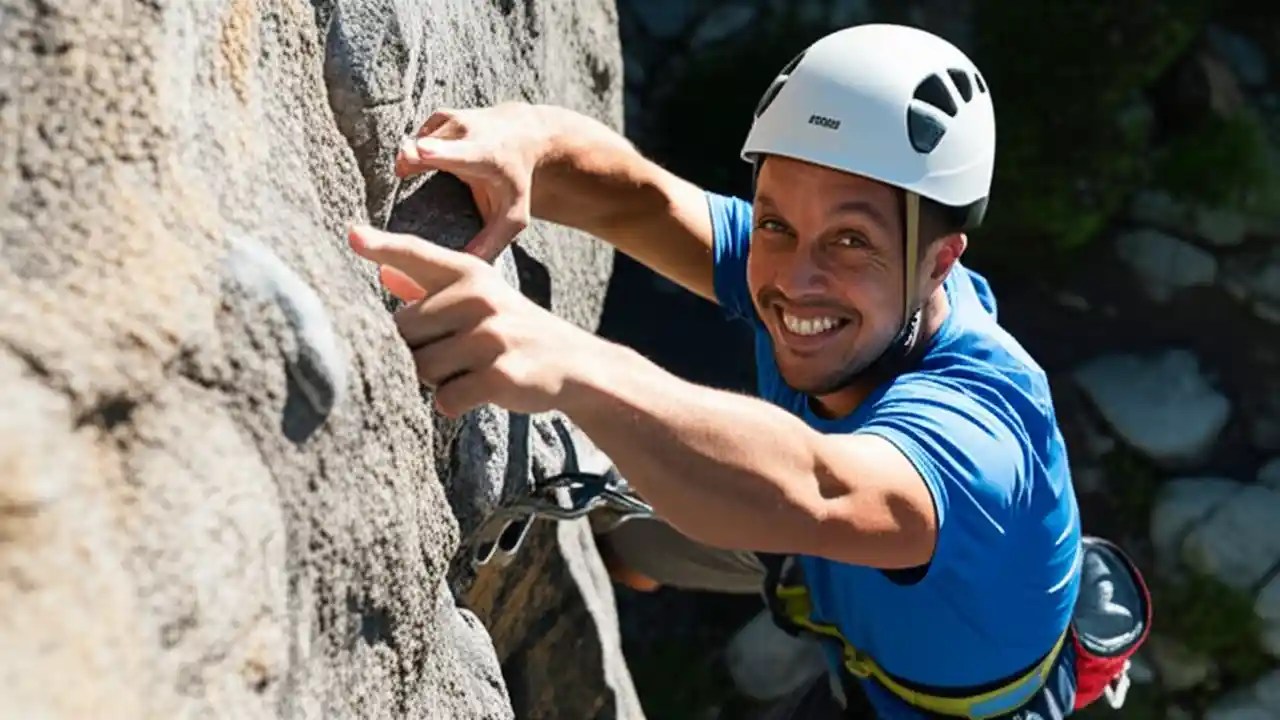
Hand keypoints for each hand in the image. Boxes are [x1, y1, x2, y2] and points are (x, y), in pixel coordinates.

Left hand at [348, 224, 596, 417]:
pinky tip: (481, 391)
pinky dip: (456, 404)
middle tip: (457, 353)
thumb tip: (380, 268)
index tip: (352, 236)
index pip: (417, 254)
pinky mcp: (499, 375)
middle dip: (421, 350)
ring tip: (470, 371)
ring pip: (422, 369)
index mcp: (470, 273)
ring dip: (438, 380)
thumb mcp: (479, 296)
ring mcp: (491, 336)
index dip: (383, 247)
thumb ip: (429, 284)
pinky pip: (446, 399)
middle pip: (404, 331)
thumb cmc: (512, 328)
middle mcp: (480, 297)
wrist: (573, 363)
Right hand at [395, 103, 543, 261]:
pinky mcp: (439, 117)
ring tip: (407, 175)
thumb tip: (464, 269)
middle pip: (429, 146)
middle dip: (410, 157)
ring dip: (411, 160)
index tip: (416, 154)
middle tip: (401, 172)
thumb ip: (492, 242)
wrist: (524, 134)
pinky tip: (416, 164)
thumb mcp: (514, 216)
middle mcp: (467, 133)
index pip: (456, 153)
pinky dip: (413, 150)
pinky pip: (417, 136)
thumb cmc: (515, 181)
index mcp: (485, 157)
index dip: (436, 153)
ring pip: (419, 142)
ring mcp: (452, 121)